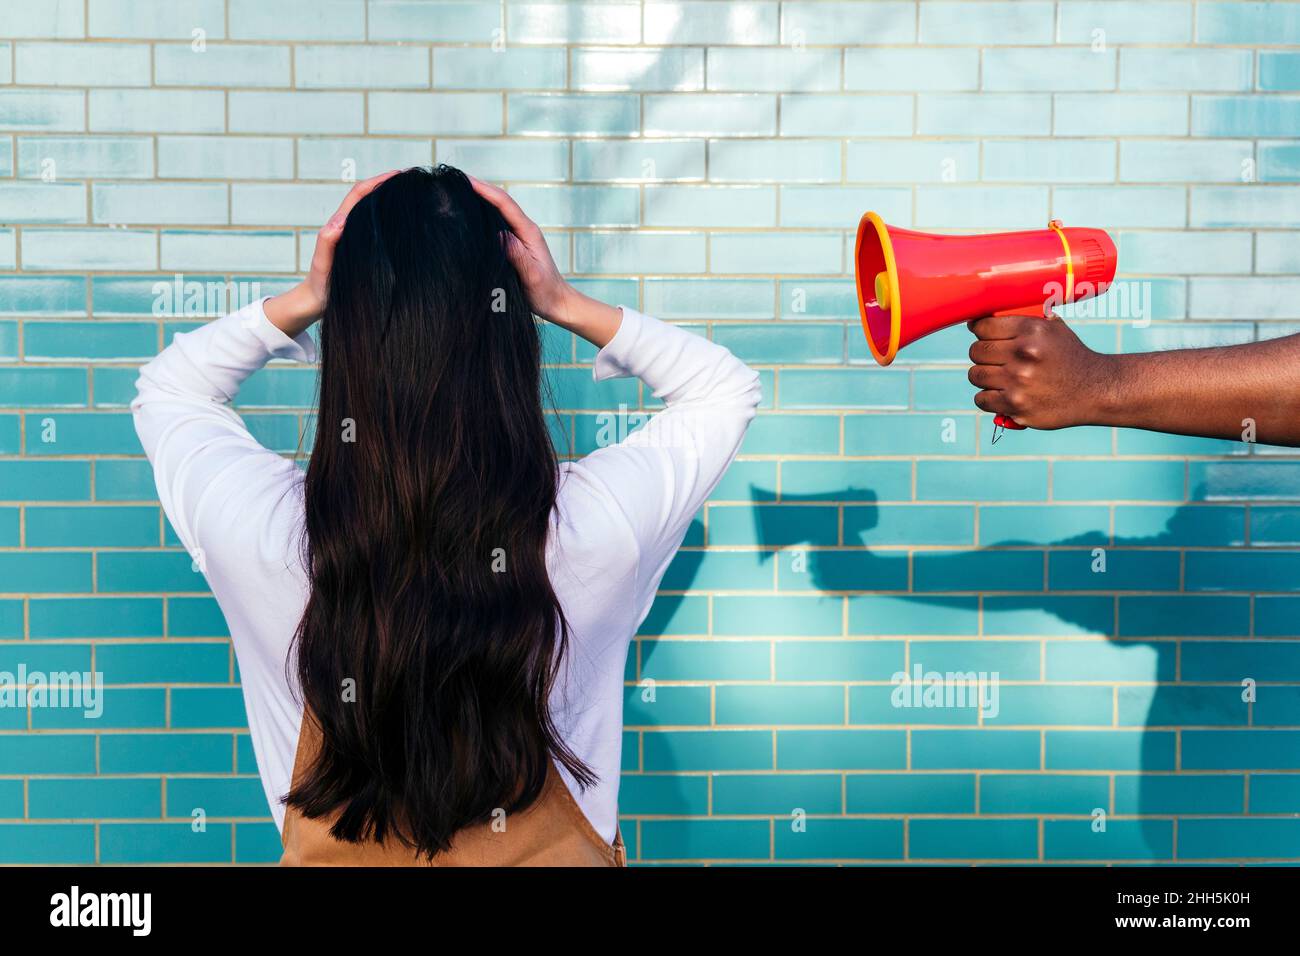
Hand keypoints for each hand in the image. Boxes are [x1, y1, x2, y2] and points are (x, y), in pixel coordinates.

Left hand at [264, 170, 402, 337]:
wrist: (315, 301)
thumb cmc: (320, 285)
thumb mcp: (323, 264)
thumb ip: (327, 242)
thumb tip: (339, 221)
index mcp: (340, 225)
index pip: (360, 194)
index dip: (378, 182)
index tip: (398, 175)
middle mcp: (348, 226)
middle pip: (368, 196)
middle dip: (387, 183)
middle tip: (411, 179)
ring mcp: (355, 236)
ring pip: (373, 210)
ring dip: (389, 198)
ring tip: (412, 194)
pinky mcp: (362, 248)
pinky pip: (378, 227)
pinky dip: (391, 218)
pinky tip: (406, 222)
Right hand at [468, 174, 621, 347]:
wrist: (558, 303)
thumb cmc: (546, 292)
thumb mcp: (531, 276)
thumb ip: (517, 256)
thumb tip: (500, 236)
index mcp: (528, 232)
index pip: (504, 204)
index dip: (484, 190)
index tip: (465, 180)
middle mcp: (524, 230)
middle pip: (499, 201)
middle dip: (479, 188)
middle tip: (455, 181)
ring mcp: (519, 236)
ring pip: (497, 211)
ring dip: (480, 200)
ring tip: (458, 192)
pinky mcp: (514, 245)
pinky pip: (496, 225)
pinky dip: (482, 216)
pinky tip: (470, 217)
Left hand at [967, 312, 1118, 429]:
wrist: (1096, 390)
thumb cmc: (1070, 356)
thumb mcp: (1054, 328)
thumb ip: (1023, 320)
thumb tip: (986, 314)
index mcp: (1031, 330)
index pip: (983, 326)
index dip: (979, 331)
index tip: (983, 335)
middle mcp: (1024, 353)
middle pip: (976, 351)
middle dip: (982, 354)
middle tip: (993, 358)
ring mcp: (1019, 381)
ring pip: (975, 375)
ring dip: (983, 377)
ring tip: (999, 377)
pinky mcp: (1016, 405)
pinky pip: (981, 399)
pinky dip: (988, 398)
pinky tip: (1001, 394)